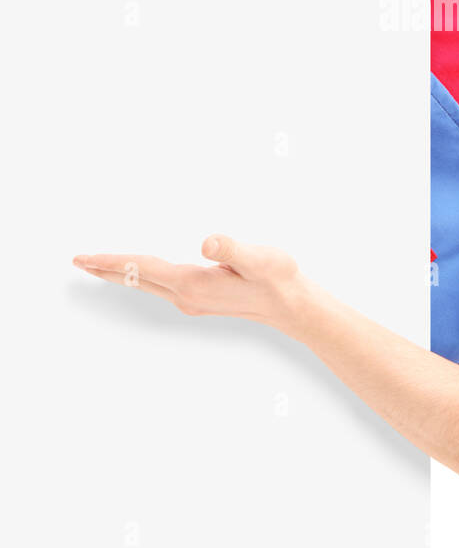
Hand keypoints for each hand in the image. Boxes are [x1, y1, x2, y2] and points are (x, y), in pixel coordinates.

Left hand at [71, 234, 316, 338]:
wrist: (292, 306)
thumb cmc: (278, 279)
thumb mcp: (260, 258)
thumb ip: (233, 248)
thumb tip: (207, 241)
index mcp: (193, 283)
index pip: (142, 268)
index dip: (112, 260)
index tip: (84, 256)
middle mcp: (186, 295)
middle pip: (136, 279)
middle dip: (106, 269)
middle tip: (77, 260)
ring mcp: (192, 299)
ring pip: (146, 284)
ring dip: (121, 273)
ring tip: (99, 265)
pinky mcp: (200, 298)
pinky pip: (159, 284)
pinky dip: (140, 275)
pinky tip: (141, 272)